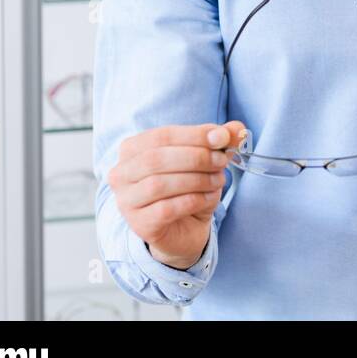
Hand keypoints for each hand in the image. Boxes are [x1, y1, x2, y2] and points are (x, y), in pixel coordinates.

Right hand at [108, 121, 245, 268]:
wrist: (185, 228)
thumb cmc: (189, 186)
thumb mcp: (206, 158)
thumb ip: (220, 140)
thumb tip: (235, 129)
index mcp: (132, 149)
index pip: (161, 135)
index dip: (194, 135)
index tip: (223, 138)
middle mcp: (121, 174)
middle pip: (156, 159)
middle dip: (196, 157)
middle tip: (222, 161)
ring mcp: (126, 201)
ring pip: (159, 184)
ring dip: (196, 180)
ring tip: (218, 180)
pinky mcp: (139, 224)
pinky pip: (166, 209)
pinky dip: (193, 200)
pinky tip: (208, 198)